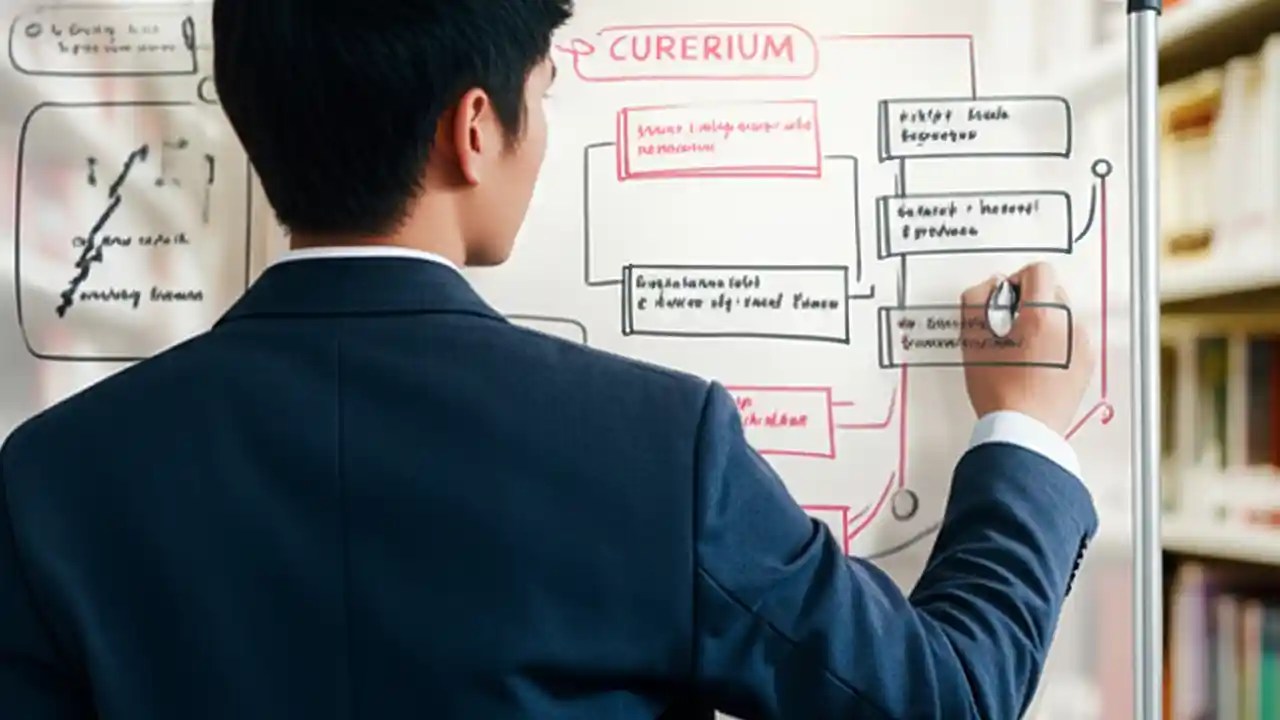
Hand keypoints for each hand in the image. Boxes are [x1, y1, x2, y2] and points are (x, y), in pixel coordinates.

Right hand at [959, 262, 1094, 435]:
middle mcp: (1069, 326)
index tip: (1005, 301)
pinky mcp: (1085, 363)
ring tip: (1020, 351)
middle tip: (1007, 329)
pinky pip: (1070, 339)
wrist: (1023, 429)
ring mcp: (1081, 346)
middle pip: (1051, 291)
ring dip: (1042, 324)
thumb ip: (976, 300)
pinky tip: (1034, 364)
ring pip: (1061, 316)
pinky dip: (1054, 344)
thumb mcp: (972, 339)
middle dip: (1029, 304)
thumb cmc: (1000, 391)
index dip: (1015, 282)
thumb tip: (990, 286)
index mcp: (1043, 315)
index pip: (1037, 271)